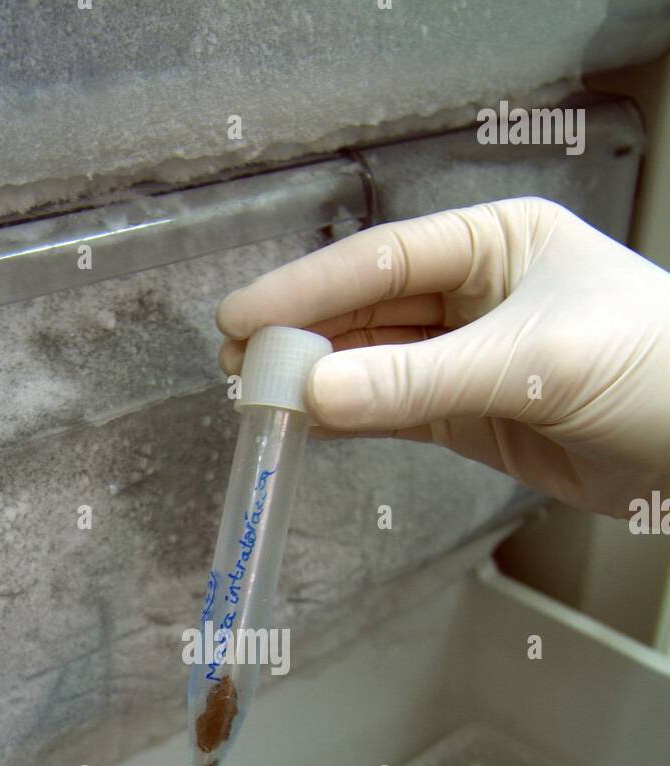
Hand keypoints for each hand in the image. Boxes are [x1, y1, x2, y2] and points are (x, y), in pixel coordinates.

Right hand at [217, 197, 669, 517]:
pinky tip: (312, 421)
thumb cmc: (652, 368)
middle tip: (238, 363)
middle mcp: (478, 293)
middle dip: (304, 335)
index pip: (385, 261)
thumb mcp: (529, 362)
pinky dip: (354, 417)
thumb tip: (318, 392)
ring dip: (321, 380)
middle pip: (371, 311)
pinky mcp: (471, 415)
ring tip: (258, 395)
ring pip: (376, 363)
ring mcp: (470, 357)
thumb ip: (419, 381)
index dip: (310, 287)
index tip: (244, 315)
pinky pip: (396, 410)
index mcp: (498, 243)